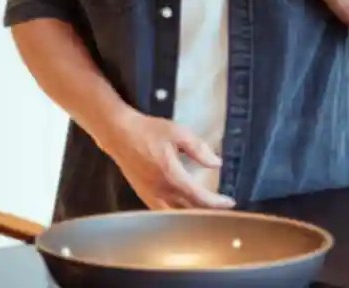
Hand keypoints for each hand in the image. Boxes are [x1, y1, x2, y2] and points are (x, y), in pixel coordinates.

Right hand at [96, 111, 234, 210]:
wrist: (118, 134)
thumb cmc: (147, 131)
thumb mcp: (178, 133)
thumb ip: (199, 149)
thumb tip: (216, 164)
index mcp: (171, 176)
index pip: (199, 198)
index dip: (217, 203)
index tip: (229, 202)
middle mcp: (160, 191)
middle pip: (189, 212)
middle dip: (207, 213)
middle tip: (221, 209)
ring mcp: (150, 195)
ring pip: (175, 216)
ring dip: (192, 216)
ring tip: (205, 211)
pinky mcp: (143, 195)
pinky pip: (163, 212)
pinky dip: (176, 214)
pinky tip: (183, 208)